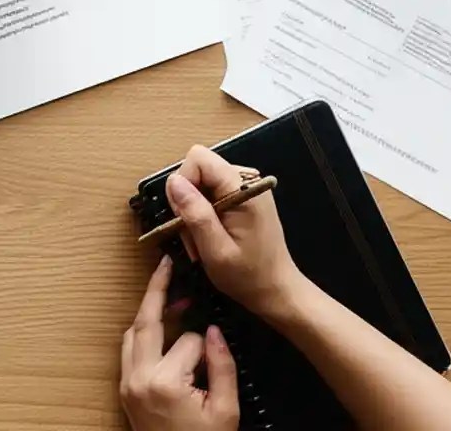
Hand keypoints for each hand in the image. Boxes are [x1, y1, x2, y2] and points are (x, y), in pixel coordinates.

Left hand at [120, 257, 238, 430]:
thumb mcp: (225, 409)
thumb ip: (222, 366)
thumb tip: (214, 331)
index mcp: (165, 382)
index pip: (187, 340)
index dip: (205, 341)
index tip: (216, 346)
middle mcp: (139, 378)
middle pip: (146, 321)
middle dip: (157, 290)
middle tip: (167, 265)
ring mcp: (127, 384)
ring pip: (132, 333)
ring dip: (148, 311)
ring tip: (167, 293)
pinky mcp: (124, 391)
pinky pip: (128, 350)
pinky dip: (141, 333)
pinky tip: (157, 326)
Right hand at [165, 145, 304, 316]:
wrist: (276, 290)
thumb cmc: (248, 276)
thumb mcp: (215, 250)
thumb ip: (195, 213)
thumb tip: (174, 182)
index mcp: (243, 189)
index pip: (198, 158)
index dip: (183, 183)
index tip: (183, 216)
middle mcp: (247, 181)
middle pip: (199, 168)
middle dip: (187, 200)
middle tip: (191, 234)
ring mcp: (246, 188)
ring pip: (202, 182)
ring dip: (194, 210)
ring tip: (201, 240)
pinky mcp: (243, 198)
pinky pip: (211, 192)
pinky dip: (203, 213)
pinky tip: (209, 235)